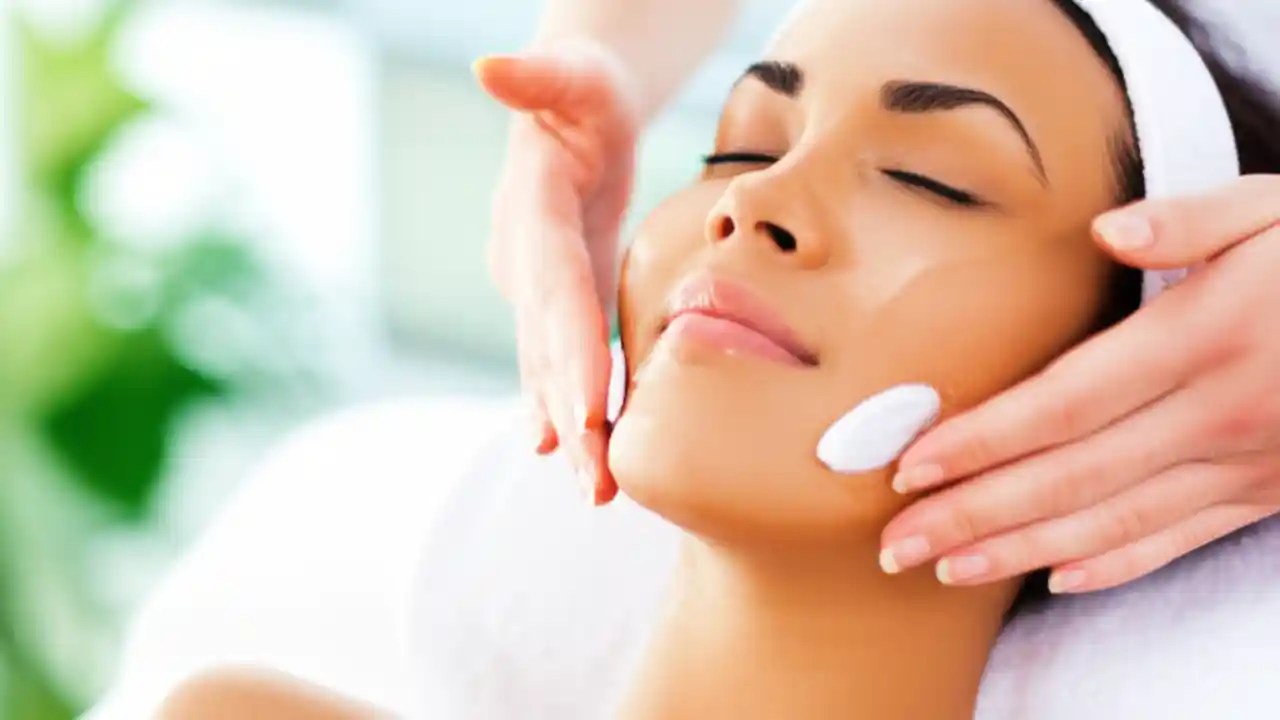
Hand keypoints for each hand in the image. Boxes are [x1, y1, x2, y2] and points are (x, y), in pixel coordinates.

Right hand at [475, 42, 640, 505]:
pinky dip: (569, 406)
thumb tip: (489, 68)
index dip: (566, 352)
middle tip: (593, 481)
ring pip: (549, 368)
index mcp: (534, 215)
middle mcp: (524, 262)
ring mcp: (535, 287)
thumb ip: (538, 77)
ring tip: (595, 488)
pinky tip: (578, 451)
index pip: (554, 293)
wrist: (566, 114)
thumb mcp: (572, 74)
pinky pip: (561, 361)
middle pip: (547, 348)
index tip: (584, 413)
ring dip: (570, 429)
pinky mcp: (557, 299)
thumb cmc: (583, 90)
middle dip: (568, 415)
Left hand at [879, 176, 1279, 592]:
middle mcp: (1219, 416)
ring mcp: (1247, 466)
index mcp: (1205, 340)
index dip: (981, 439)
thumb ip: (1191, 220)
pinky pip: (1180, 540)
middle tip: (892, 542)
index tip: (908, 465)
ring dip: (1020, 549)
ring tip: (943, 568)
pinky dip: (1114, 563)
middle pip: (1070, 476)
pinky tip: (1055, 578)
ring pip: (1113, 521)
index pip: (1065, 403)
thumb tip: (1107, 230)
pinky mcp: (1269, 495)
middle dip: (972, 513)